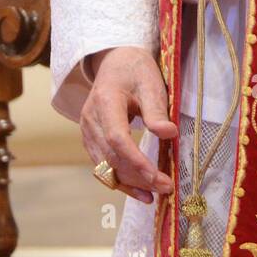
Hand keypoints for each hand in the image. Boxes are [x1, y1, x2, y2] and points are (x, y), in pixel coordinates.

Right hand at [80, 46, 177, 204]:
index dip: (137, 161)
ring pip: (105, 167)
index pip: (117, 138)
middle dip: (139, 177)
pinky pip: (103, 166)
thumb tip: (169, 134)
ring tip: (155, 194)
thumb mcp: (151, 82)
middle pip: (111, 157)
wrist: (115, 63)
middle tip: (167, 187)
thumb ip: (156, 110)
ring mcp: (87, 131)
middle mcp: (90, 119)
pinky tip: (140, 191)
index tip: (158, 177)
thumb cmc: (135, 71)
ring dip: (130, 183)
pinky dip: (121, 180)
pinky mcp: (90, 140)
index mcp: (105, 101)